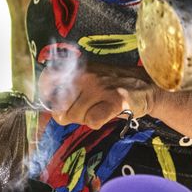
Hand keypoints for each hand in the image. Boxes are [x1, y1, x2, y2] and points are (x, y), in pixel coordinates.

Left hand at [38, 56, 156, 128]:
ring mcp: (100, 87)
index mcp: (77, 68)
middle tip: (84, 110)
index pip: (47, 78)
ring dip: (85, 119)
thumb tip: (49, 108)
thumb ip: (68, 87)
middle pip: (60, 108)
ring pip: (76, 117)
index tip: (53, 103)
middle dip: (69, 115)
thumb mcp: (89, 76)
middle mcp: (86, 75)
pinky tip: (105, 115)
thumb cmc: (112, 84)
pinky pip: (93, 121)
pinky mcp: (115, 101)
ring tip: (98, 109)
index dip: (45, 95)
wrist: (146, 85)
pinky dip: (97, 123)